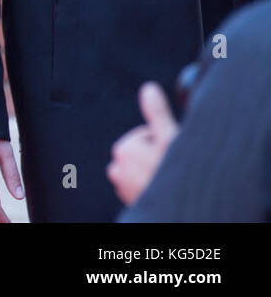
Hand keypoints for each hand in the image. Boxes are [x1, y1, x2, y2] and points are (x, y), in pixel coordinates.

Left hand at [107, 82, 178, 206]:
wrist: (179, 208)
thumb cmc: (172, 176)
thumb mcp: (169, 138)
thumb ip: (156, 112)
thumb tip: (148, 89)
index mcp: (122, 149)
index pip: (147, 134)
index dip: (164, 139)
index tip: (171, 149)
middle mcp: (116, 169)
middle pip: (145, 151)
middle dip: (158, 155)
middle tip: (171, 165)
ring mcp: (122, 186)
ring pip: (144, 168)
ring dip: (156, 170)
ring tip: (168, 178)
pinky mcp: (130, 200)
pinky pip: (143, 185)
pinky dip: (153, 185)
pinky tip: (163, 189)